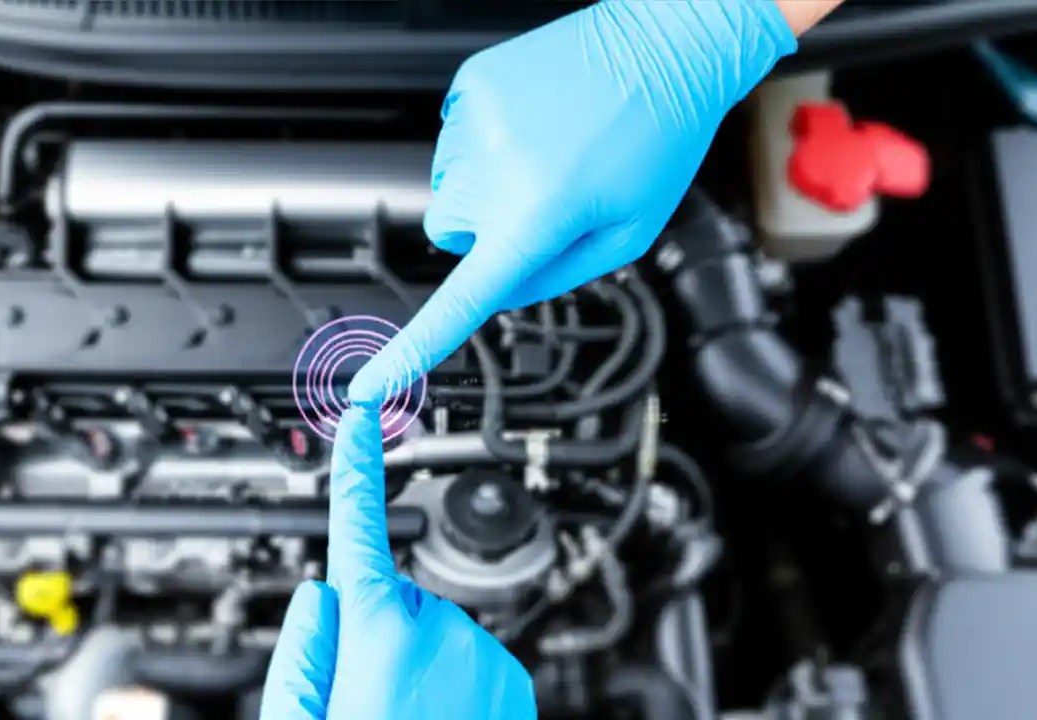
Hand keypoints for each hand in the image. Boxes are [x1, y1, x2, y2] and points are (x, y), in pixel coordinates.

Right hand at [259, 406, 535, 719]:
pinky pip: (467, 661)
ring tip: (401, 717)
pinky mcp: (513, 680)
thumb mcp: (297, 718)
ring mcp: (482, 655)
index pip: (361, 526)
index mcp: (379, 629)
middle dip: (374, 633)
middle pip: (390, 599)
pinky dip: (450, 686)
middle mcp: (439, 628)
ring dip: (413, 666)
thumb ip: (300, 650)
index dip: (358, 468)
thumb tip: (319, 595)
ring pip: (430, 634)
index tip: (363, 419)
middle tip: (362, 695)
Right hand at [349, 0, 796, 404]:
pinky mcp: (470, 86)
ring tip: (549, 148)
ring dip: (491, 179)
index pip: (460, 301)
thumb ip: (556, 275)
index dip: (410, 351)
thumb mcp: (626, 233)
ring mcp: (474, 122)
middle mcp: (493, 170)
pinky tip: (536, 121)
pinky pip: (457, 135)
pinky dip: (489, 138)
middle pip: (452, 232)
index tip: (369, 386)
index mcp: (536, 216)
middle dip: (487, 228)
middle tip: (544, 197)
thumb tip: (500, 290)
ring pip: (454, 183)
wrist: (666, 43)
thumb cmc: (659, 136)